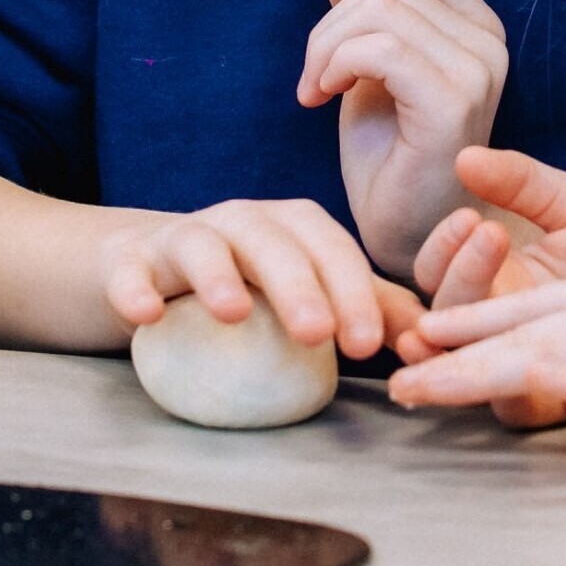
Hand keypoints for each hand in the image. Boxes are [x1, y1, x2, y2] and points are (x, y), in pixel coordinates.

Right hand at [97, 194, 419, 360]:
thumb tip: (434, 342)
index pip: (334, 251)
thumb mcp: (308, 289)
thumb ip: (368, 309)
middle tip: (318, 335)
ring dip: (220, 274)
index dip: (354, 291)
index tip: (370, 344)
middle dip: (300, 285)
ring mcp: (186, 235)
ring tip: (234, 312)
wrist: (147, 267)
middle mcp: (245, 221)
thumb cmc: (246, 282)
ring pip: (205, 243)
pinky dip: (135, 287)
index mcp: (295, 228)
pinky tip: (146, 314)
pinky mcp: (131, 258)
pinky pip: (130, 268)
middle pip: (277, 243)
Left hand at [299, 0, 508, 274]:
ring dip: (325, 48)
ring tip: (315, 90)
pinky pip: (377, 49)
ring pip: (378, 8)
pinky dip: (335, 65)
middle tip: (310, 77)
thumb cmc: (389, 160)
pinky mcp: (453, 102)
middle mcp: (486, 41)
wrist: (408, 237)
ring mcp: (477, 70)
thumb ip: (362, 16)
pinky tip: (321, 99)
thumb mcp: (367, 72)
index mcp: (474, 25)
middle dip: (328, 23)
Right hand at [394, 147, 565, 426]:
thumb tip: (465, 157)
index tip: (472, 217)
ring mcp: (522, 367)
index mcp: (491, 278)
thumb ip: (522, 181)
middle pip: (437, 319)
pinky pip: (516, 408)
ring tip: (463, 312)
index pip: (437, 268)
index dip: (443, 245)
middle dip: (452, 276)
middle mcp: (496, 327)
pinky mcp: (554, 404)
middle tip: (486, 234)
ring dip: (457, 338)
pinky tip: (529, 360)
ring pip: (467, 366)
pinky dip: (509, 387)